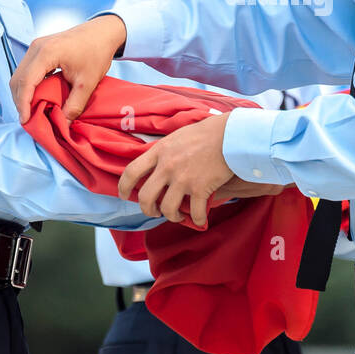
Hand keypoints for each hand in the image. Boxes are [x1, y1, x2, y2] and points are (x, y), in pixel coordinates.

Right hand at [10, 14, 126, 122]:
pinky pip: (26, 70)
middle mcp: (36, 47)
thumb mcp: (87, 83)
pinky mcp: (39, 48)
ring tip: (32, 111)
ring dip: (22, 94)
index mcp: (46, 53)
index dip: (23, 104)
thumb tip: (63, 125)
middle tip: (29, 120)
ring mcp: (36, 46)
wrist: (102, 32)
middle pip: (18, 79)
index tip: (26, 121)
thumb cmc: (97, 52)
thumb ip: (74, 106)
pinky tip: (36, 97)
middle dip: (20, 101)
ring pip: (19, 75)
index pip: (26, 82)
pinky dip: (27, 85)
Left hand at [118, 114, 277, 226]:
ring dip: (171, 216)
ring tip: (177, 215)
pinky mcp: (200, 188)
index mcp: (159, 151)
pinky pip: (194, 213)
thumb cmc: (206, 133)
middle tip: (154, 211)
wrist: (231, 135)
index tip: (124, 195)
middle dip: (147, 209)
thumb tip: (155, 166)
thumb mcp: (176, 137)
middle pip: (145, 197)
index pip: (131, 172)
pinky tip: (199, 220)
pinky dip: (196, 220)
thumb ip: (164, 152)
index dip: (124, 187)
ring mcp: (183, 179)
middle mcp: (167, 166)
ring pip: (167, 209)